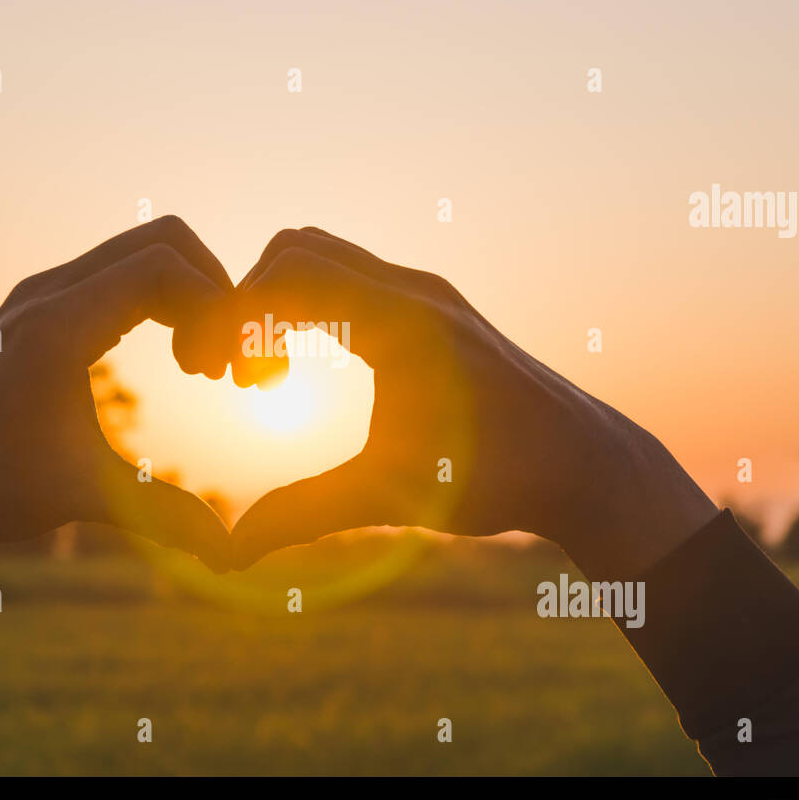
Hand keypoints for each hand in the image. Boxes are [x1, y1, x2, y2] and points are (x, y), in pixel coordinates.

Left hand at [0, 216, 234, 601]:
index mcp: (57, 326)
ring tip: (197, 368)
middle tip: (219, 365)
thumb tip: (230, 556)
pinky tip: (169, 362)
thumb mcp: (81, 496)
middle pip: (163, 240)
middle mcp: (47, 293)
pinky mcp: (39, 307)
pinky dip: (160, 300)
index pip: (164, 266)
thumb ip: (164, 516)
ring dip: (187, 296)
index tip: (221, 375)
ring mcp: (40, 293)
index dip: (215, 309)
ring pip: (142, 252)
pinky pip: (119, 273)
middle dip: (212, 292)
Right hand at [221, 228, 717, 577]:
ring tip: (269, 378)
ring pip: (323, 256)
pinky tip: (306, 370)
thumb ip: (310, 513)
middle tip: (239, 377)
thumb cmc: (498, 478)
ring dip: (279, 301)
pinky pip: (350, 278)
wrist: (583, 462)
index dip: (234, 317)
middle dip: (249, 302)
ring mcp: (427, 293)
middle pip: (297, 250)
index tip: (215, 375)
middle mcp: (415, 292)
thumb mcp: (394, 495)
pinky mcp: (432, 306)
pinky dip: (310, 306)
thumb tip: (235, 549)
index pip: (290, 277)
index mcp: (404, 324)